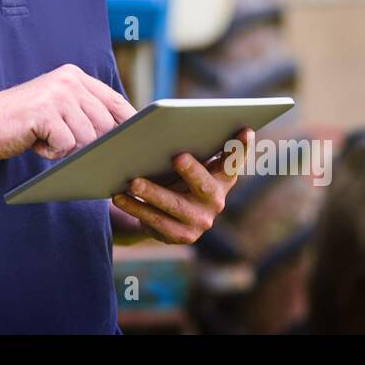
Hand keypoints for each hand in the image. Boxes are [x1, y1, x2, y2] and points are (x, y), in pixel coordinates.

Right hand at [0, 63, 135, 160]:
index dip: (130, 125)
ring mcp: (57, 94)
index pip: (116, 101)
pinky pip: (67, 146)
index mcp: (74, 76)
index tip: (138, 142)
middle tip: (69, 147)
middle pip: (106, 125)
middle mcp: (69, 80)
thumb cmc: (20, 123)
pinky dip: (52, 153)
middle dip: (93, 144)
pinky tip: (35, 142)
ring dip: (69, 149)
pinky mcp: (45, 112)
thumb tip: (123, 137)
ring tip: (45, 139)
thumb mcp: (56, 109)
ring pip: (88, 138)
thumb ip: (85, 113)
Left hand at [110, 126, 254, 244]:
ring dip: (152, 192)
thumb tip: (167, 128)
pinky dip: (136, 208)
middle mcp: (216, 200)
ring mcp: (200, 221)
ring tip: (132, 181)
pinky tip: (119, 197)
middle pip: (205, 185)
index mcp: (222, 177)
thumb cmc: (176, 177)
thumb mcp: (188, 164)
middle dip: (192, 170)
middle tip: (177, 156)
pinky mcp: (181, 236)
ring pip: (174, 205)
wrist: (164, 215)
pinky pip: (155, 221)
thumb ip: (189, 149)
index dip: (240, 148)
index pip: (234, 161)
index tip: (244, 129)